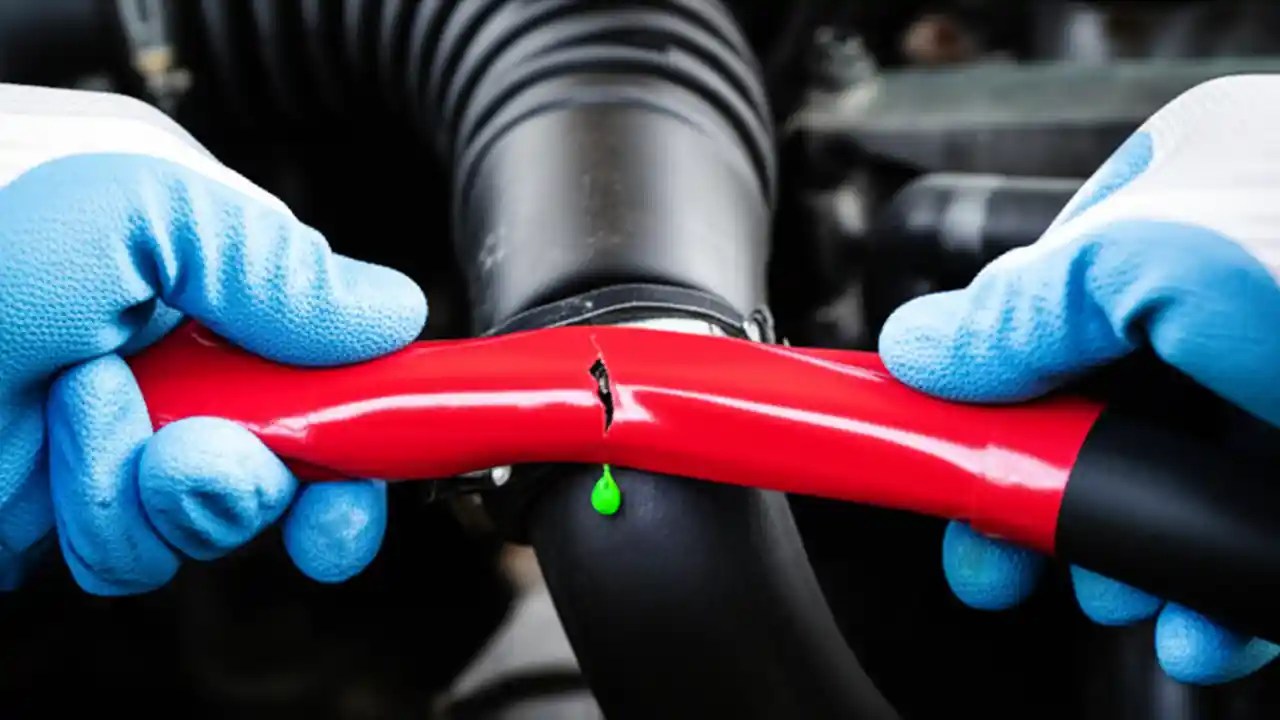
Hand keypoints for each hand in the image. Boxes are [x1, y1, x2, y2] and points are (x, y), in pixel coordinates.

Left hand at [0, 84, 426, 593]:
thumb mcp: (126, 206)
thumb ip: (273, 261)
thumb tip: (386, 312)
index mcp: (190, 246)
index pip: (331, 327)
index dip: (384, 390)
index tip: (424, 434)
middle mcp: (161, 340)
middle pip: (298, 436)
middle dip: (290, 470)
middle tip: (261, 465)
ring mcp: (114, 427)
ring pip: (221, 507)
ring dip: (179, 488)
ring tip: (110, 422)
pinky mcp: (61, 503)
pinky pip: (139, 547)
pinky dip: (109, 515)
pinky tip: (55, 455)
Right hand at [878, 75, 1279, 684]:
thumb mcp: (1170, 263)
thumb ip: (1026, 307)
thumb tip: (921, 351)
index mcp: (1191, 187)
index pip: (1030, 295)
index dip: (965, 384)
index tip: (913, 450)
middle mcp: (1243, 271)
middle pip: (1089, 397)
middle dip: (1044, 493)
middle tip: (1003, 557)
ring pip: (1167, 474)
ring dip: (1129, 557)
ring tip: (1126, 602)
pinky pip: (1244, 525)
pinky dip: (1217, 587)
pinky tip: (1210, 622)